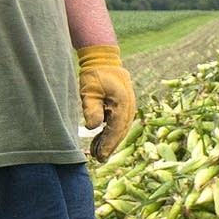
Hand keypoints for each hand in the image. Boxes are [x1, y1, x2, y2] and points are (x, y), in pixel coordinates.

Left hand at [76, 45, 135, 161]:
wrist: (103, 60)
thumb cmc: (95, 75)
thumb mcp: (89, 91)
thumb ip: (91, 109)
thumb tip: (92, 127)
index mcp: (123, 104)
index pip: (116, 130)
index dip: (108, 145)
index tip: (100, 157)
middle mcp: (129, 107)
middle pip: (120, 132)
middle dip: (109, 146)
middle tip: (98, 158)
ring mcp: (128, 107)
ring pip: (120, 129)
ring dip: (109, 141)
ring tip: (96, 151)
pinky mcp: (123, 107)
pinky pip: (118, 124)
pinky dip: (110, 133)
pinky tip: (99, 139)